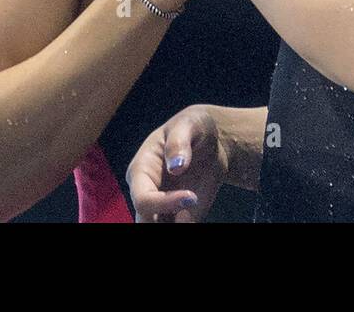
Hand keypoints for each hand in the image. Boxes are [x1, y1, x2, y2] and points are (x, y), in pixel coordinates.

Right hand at [126, 105, 226, 222]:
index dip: (164, 203)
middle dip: (162, 224)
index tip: (192, 197)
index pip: (143, 199)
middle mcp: (147, 194)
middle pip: (145, 223)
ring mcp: (163, 208)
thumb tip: (176, 166)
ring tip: (192, 214)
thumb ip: (179, 142)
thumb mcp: (189, 124)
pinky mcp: (182, 216)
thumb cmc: (194, 127)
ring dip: (175, 226)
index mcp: (141, 171)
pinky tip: (196, 215)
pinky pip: (181, 227)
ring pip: (158, 228)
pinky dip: (188, 225)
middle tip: (188, 214)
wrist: (213, 141)